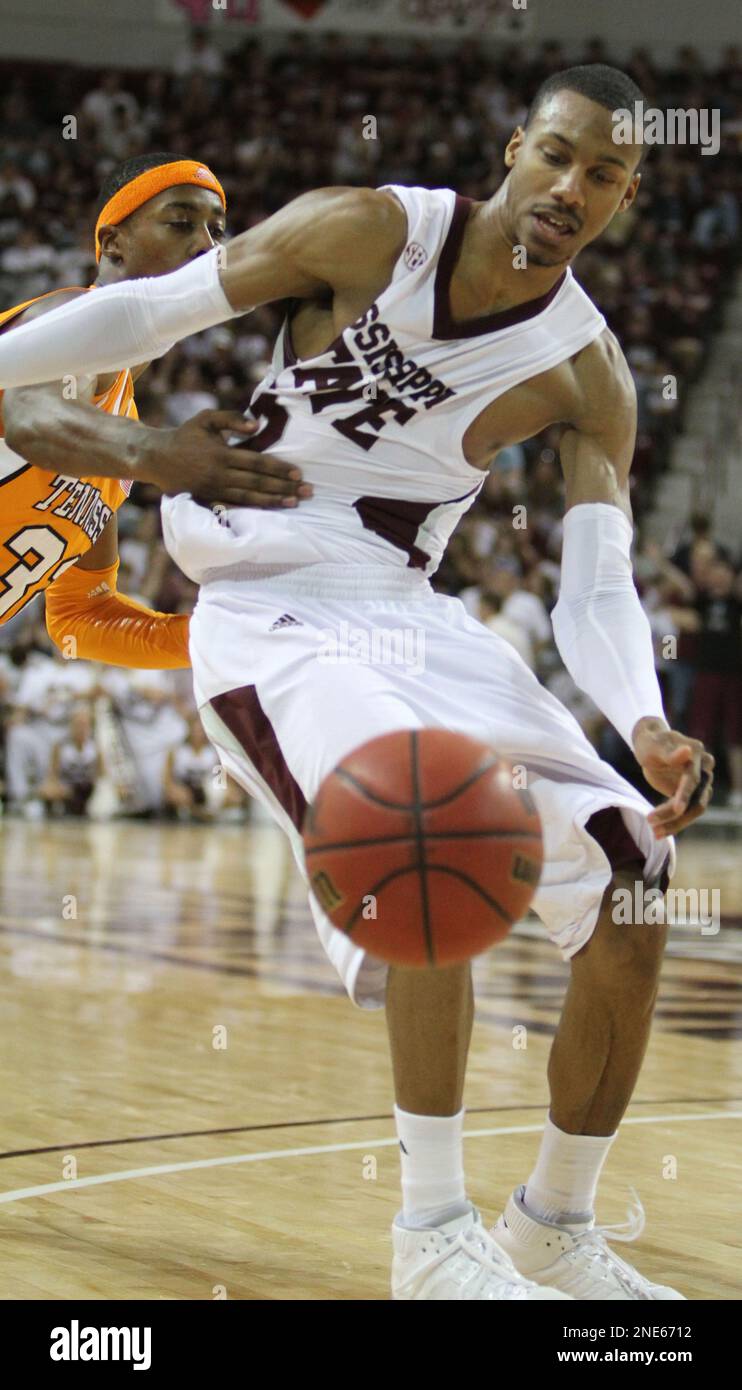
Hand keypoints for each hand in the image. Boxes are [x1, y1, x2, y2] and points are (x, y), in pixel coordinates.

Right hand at [141, 411, 312, 508]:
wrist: (156, 457)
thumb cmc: (185, 435)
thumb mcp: (206, 418)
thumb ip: (231, 418)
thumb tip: (256, 425)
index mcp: (222, 454)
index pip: (257, 463)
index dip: (279, 469)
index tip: (299, 473)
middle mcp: (220, 474)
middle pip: (258, 483)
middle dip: (284, 487)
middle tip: (308, 492)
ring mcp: (214, 490)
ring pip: (249, 498)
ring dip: (274, 501)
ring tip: (295, 503)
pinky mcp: (208, 500)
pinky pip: (235, 507)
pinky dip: (254, 510)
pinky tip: (270, 511)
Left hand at [632, 716, 713, 838]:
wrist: (651, 745)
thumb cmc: (650, 744)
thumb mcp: (654, 746)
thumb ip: (670, 752)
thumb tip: (687, 751)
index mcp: (697, 753)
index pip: (694, 778)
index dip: (685, 794)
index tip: (676, 810)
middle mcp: (704, 768)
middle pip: (697, 798)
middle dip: (675, 814)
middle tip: (651, 822)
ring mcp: (701, 782)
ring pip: (695, 808)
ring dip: (676, 823)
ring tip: (655, 833)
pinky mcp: (694, 794)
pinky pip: (688, 811)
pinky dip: (674, 822)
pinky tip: (658, 830)